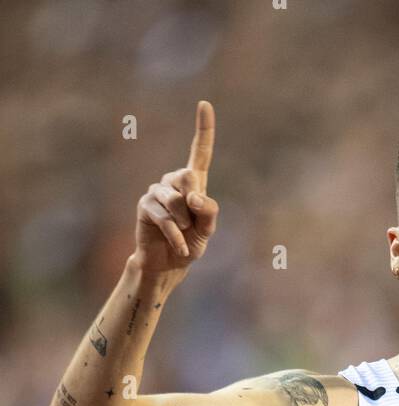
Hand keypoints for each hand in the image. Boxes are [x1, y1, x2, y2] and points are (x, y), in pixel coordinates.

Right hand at [131, 100, 218, 272]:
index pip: (199, 152)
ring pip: (176, 201)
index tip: (205, 104)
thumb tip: (194, 197)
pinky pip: (165, 218)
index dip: (203, 129)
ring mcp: (157, 192)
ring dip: (184, 224)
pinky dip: (176, 236)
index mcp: (193, 183)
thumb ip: (208, 211)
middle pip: (188, 177)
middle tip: (192, 224)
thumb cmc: (190, 243)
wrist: (168, 264)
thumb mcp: (207, 230)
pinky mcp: (145, 206)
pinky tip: (180, 247)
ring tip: (184, 235)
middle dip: (194, 204)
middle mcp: (173, 182)